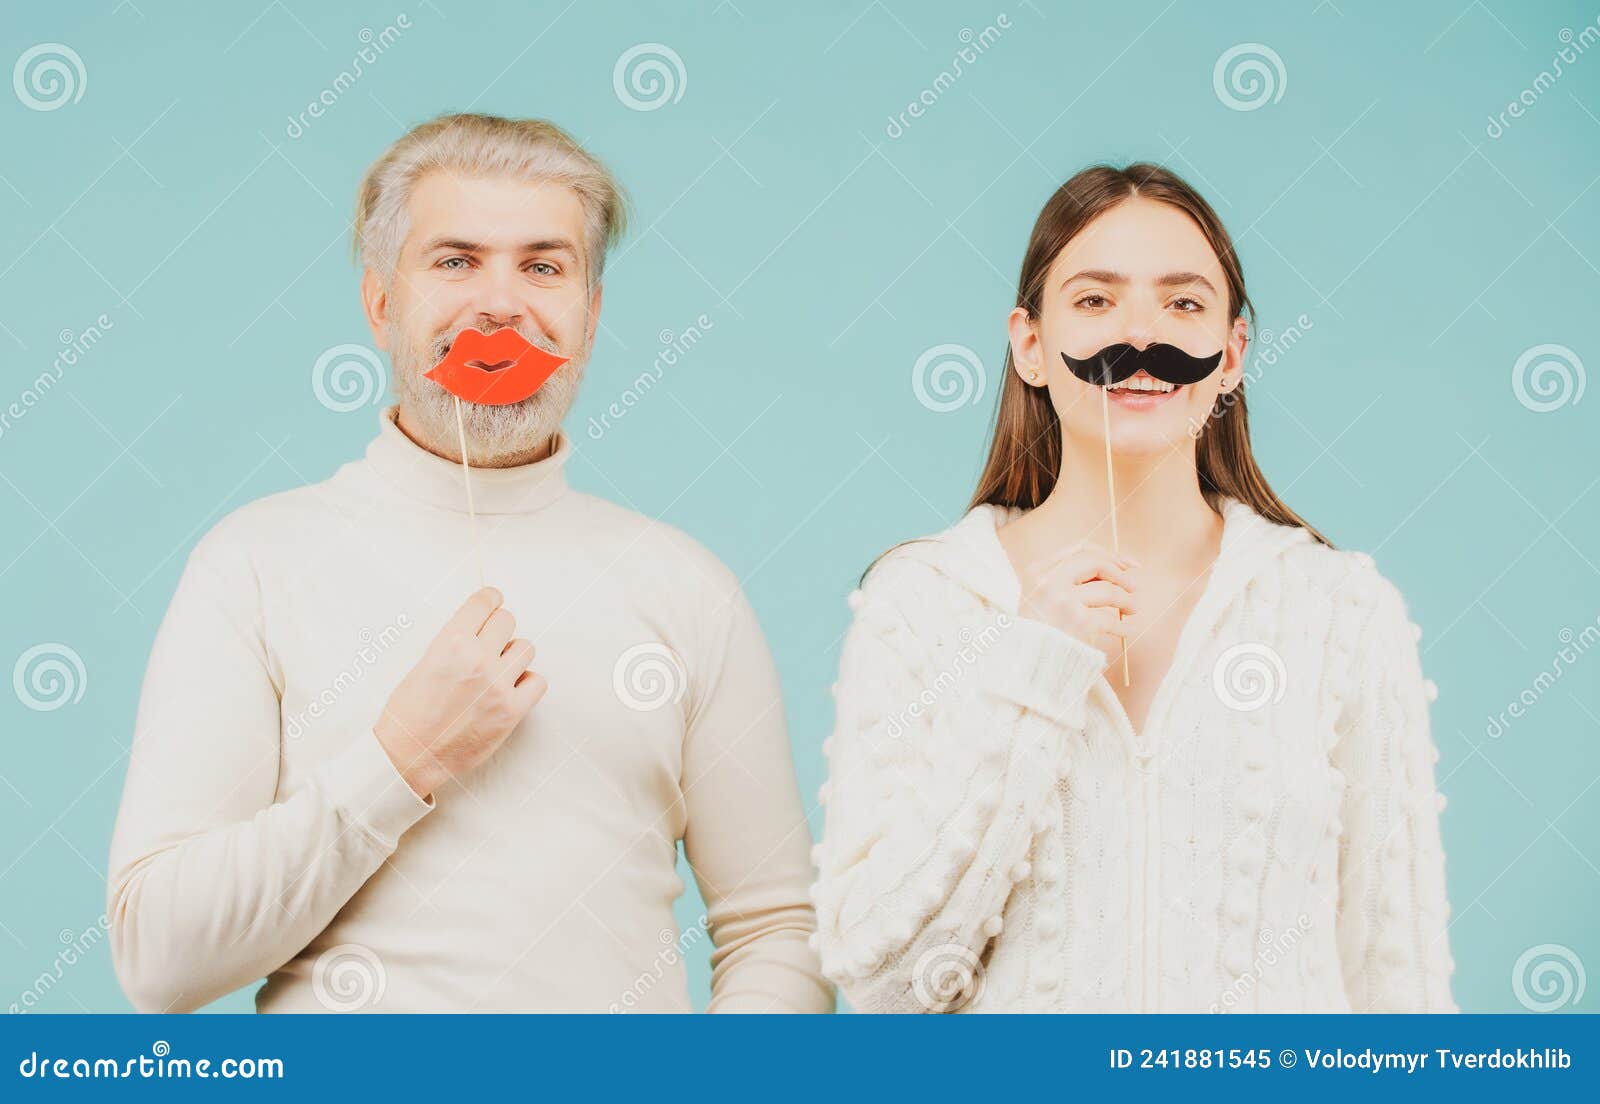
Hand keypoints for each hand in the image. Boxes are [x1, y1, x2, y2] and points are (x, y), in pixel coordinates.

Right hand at [373, 587, 546, 798]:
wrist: (409, 756)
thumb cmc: (408, 712)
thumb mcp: (425, 662)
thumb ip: (455, 643)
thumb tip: (480, 629)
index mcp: (451, 641)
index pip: (484, 602)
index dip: (490, 599)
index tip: (493, 600)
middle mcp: (477, 658)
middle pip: (507, 621)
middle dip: (498, 630)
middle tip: (491, 644)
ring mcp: (497, 685)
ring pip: (526, 648)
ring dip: (513, 656)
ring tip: (498, 671)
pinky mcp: (511, 711)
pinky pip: (537, 682)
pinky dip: (526, 684)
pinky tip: (510, 690)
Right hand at [1014, 543, 1138, 658]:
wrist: (1018, 661)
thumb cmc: (1031, 631)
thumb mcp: (1038, 596)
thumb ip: (1067, 580)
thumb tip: (1113, 569)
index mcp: (1038, 570)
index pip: (1080, 548)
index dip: (1108, 554)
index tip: (1126, 564)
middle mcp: (1049, 580)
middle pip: (1096, 563)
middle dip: (1121, 574)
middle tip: (1133, 587)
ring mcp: (1063, 600)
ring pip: (1108, 590)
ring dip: (1126, 600)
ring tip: (1133, 609)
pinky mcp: (1076, 622)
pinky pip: (1109, 619)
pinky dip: (1121, 626)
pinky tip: (1124, 631)